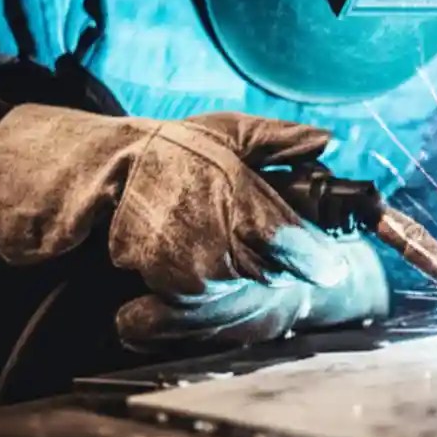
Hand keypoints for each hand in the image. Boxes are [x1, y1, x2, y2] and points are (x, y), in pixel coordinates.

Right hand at [0, 105, 387, 346]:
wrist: (109, 172)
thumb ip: (278, 138)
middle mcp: (219, 241)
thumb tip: (322, 141)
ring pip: (241, 292)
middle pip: (274, 274)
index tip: (327, 265)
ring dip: (240, 276)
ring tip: (217, 242)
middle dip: (276, 262)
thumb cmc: (175, 150)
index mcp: (240, 197)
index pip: (296, 245)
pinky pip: (205, 305)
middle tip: (255, 239)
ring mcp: (193, 273)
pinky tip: (195, 264)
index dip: (317, 258)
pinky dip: (206, 292)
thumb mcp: (229, 131)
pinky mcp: (169, 292)